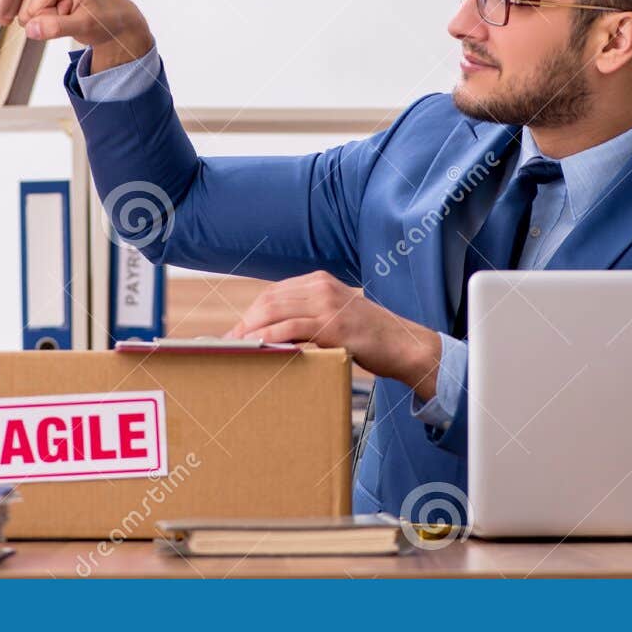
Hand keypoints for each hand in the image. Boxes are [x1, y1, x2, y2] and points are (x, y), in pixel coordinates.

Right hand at [17, 0, 153, 71]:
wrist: (115, 15)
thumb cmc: (105, 18)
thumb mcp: (84, 26)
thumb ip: (56, 27)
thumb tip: (30, 29)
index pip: (31, 11)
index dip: (52, 19)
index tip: (73, 12)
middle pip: (27, 11)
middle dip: (49, 19)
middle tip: (72, 13)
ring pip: (28, 14)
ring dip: (50, 18)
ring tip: (71, 11)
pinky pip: (32, 12)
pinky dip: (48, 17)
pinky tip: (65, 10)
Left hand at [225, 271, 443, 399]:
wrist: (404, 345)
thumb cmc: (369, 337)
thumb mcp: (337, 316)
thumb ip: (310, 316)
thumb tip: (274, 334)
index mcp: (320, 281)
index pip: (274, 293)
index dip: (250, 313)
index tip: (234, 333)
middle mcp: (321, 287)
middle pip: (269, 301)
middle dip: (245, 323)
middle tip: (228, 344)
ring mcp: (327, 304)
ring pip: (275, 312)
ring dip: (251, 331)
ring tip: (236, 349)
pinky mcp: (333, 325)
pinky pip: (291, 329)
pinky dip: (270, 338)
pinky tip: (259, 349)